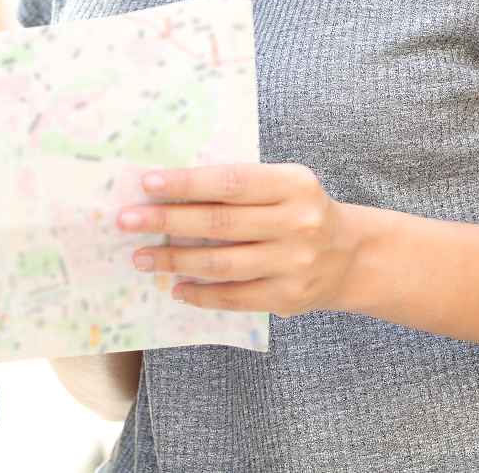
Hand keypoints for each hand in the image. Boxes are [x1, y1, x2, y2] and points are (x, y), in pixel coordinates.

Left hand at [119, 164, 361, 317]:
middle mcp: (296, 222)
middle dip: (166, 222)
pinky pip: (234, 297)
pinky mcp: (288, 297)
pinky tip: (176, 287)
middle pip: (219, 223)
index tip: (148, 184)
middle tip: (128, 221)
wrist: (350, 256)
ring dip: (174, 260)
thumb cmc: (300, 211)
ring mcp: (293, 263)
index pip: (230, 182)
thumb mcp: (283, 186)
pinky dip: (201, 294)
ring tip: (143, 257)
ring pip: (221, 263)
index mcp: (293, 184)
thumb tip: (170, 189)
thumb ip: (239, 186)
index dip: (187, 183)